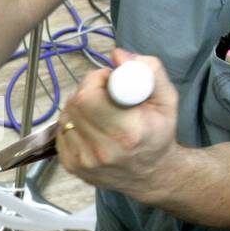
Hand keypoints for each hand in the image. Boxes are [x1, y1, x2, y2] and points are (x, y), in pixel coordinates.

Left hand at [56, 48, 180, 196]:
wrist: (151, 176)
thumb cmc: (159, 135)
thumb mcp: (166, 100)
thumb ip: (149, 70)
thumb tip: (117, 54)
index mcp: (127, 133)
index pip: (88, 96)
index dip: (96, 81)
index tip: (110, 82)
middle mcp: (102, 150)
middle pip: (75, 103)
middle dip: (88, 89)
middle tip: (106, 94)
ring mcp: (83, 161)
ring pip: (66, 115)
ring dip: (80, 106)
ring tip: (101, 112)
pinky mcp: (71, 166)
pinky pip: (62, 130)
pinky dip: (74, 123)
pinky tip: (92, 128)